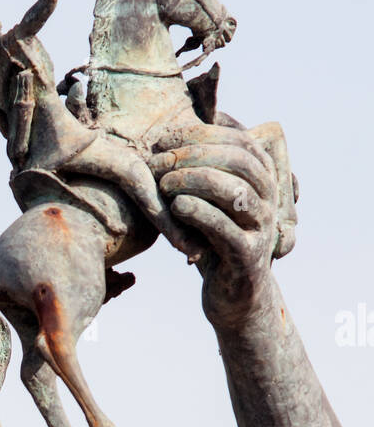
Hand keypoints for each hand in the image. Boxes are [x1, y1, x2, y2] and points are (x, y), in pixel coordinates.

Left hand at [153, 125, 279, 328]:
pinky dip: (200, 213)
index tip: (163, 138)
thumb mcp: (208, 200)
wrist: (233, 293)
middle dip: (194, 155)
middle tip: (158, 161)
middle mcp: (268, 198)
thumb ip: (200, 170)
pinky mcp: (249, 255)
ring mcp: (262, 227)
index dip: (199, 134)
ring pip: (234, 191)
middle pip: (237, 161)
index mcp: (262, 177)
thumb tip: (168, 133)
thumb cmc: (213, 240)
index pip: (237, 140)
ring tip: (164, 183)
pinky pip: (225, 228)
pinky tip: (177, 206)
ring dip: (196, 181)